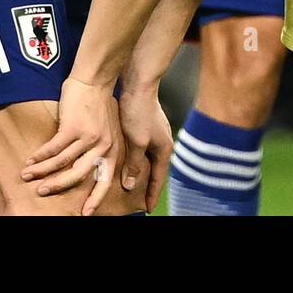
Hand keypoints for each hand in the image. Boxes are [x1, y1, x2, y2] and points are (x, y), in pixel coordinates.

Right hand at [21, 77, 117, 214]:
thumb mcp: (105, 131)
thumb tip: (84, 169)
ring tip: (27, 175)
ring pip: (61, 163)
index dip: (94, 199)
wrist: (94, 79)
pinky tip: (30, 159)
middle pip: (78, 176)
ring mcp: (87, 137)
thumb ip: (97, 150)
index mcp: (111, 151)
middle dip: (57, 186)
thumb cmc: (97, 105)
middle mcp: (102, 147)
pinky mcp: (73, 127)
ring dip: (41, 171)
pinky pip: (53, 148)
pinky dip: (39, 156)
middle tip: (42, 192)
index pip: (104, 181)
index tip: (85, 214)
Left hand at [117, 87, 172, 211]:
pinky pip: (144, 149)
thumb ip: (134, 164)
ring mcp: (156, 134)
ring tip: (133, 182)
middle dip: (148, 185)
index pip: (158, 179)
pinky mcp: (148, 126)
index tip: (147, 208)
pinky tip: (129, 159)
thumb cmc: (139, 111)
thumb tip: (130, 185)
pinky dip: (138, 158)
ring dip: (142, 171)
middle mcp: (163, 143)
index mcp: (164, 150)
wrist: (140, 84)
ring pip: (149, 159)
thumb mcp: (136, 142)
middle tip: (141, 199)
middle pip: (155, 170)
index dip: (152, 194)